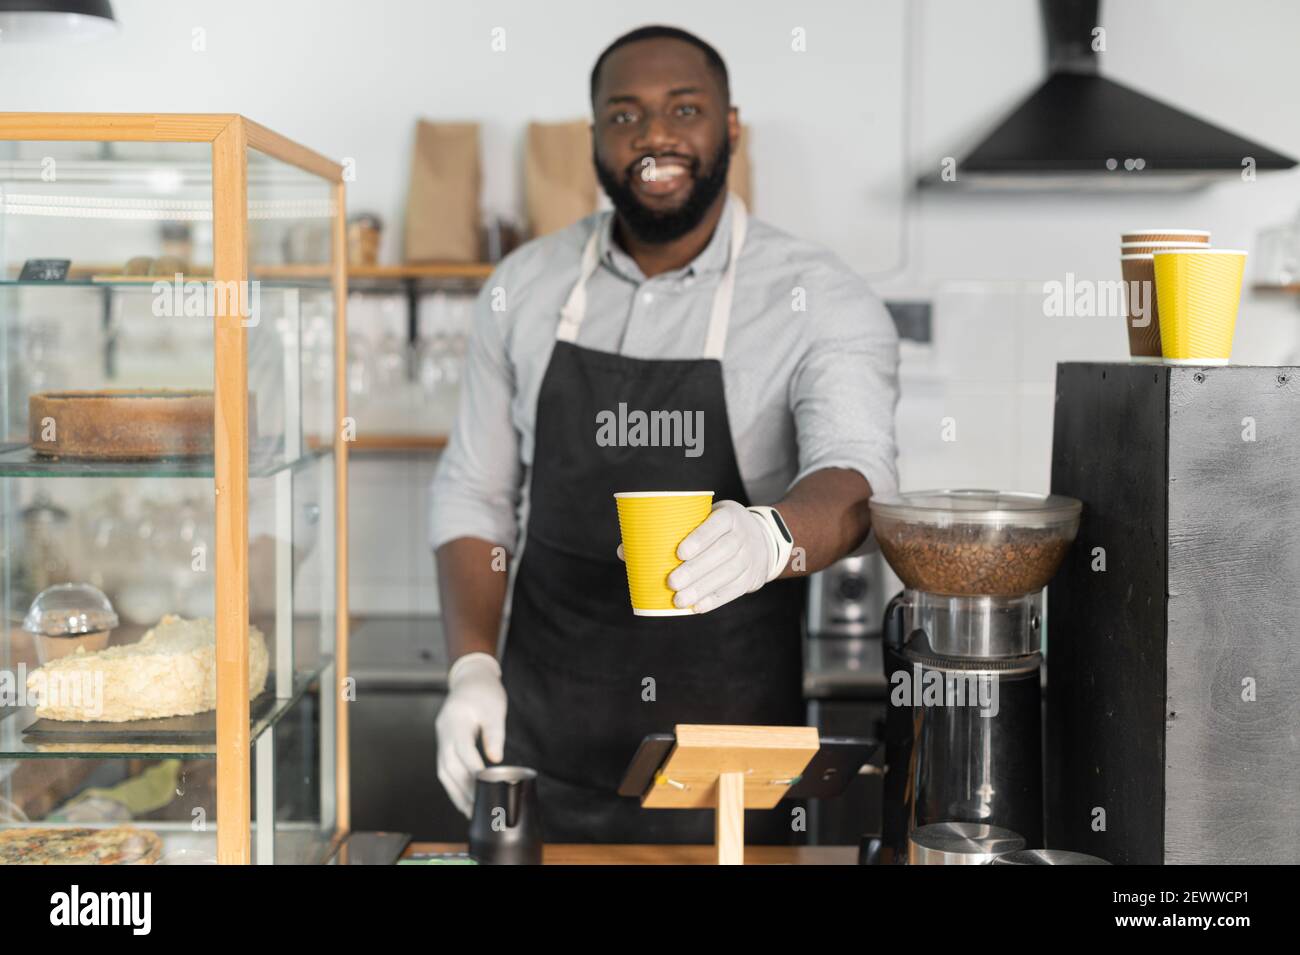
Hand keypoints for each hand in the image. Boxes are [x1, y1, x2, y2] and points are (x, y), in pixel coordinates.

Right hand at [435, 652, 506, 816]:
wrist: (469, 680)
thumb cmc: (484, 692)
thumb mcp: (494, 709)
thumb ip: (494, 734)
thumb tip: (496, 758)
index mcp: (456, 721)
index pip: (463, 750)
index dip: (473, 769)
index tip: (485, 785)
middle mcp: (444, 733)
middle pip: (449, 766)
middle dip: (463, 789)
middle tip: (477, 807)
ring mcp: (441, 739)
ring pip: (444, 771)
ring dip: (456, 792)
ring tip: (469, 810)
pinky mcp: (444, 744)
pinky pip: (445, 768)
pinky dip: (453, 784)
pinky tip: (463, 797)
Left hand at [666, 500, 777, 613]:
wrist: (759, 540)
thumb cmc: (717, 529)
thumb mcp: (706, 518)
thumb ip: (680, 529)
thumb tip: (631, 550)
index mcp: (729, 515)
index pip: (718, 523)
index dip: (700, 538)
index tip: (679, 553)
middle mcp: (744, 534)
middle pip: (723, 551)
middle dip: (696, 569)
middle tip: (672, 582)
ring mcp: (750, 556)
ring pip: (729, 572)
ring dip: (702, 588)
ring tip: (679, 600)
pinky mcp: (751, 576)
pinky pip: (735, 590)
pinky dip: (715, 600)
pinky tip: (697, 607)